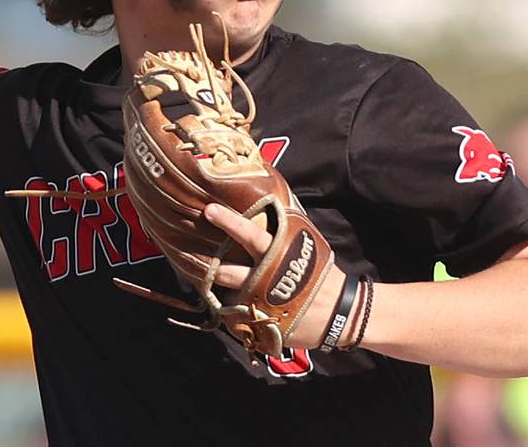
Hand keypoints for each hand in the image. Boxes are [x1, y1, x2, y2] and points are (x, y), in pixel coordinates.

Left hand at [203, 203, 347, 349]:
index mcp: (280, 255)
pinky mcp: (260, 326)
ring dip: (214, 289)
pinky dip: (230, 311)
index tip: (210, 210)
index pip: (252, 235)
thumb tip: (269, 202)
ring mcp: (262, 305)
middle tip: (188, 253)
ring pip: (226, 297)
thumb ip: (285, 231)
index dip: (230, 223)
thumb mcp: (307, 246)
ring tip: (204, 279)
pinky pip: (234, 318)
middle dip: (208, 264)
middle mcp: (267, 280)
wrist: (340, 313)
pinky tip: (230, 305)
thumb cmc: (320, 274)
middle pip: (230, 272)